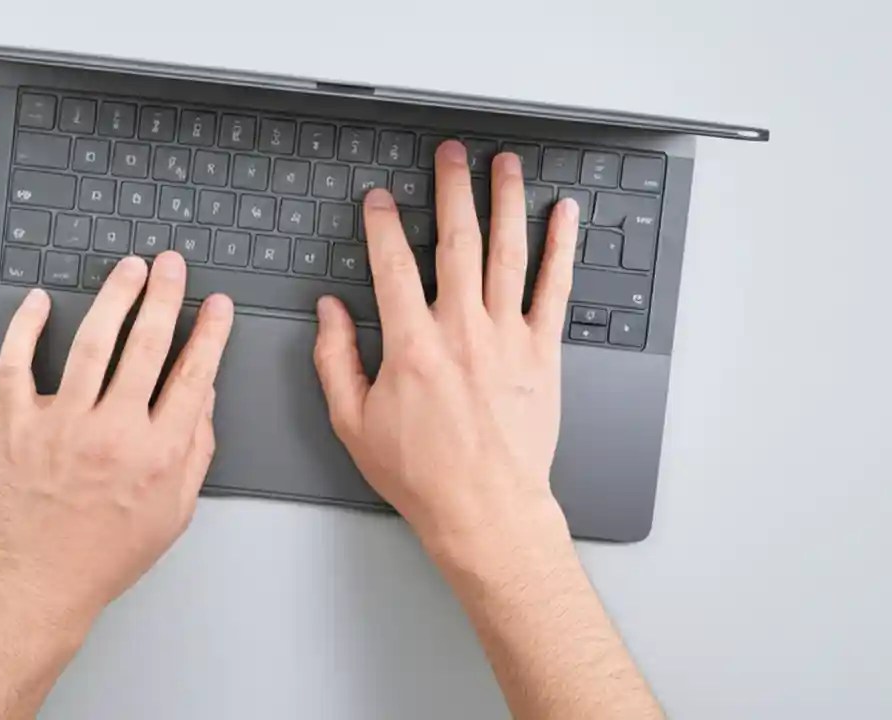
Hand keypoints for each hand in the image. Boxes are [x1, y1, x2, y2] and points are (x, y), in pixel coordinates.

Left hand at [0, 251, 233, 622]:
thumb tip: (204, 400)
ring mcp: (62, 425)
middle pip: (146, 345)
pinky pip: (17, 364)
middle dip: (164, 295)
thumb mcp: (174, 512)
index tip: (216, 306)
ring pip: (92, 343)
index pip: (193, 375)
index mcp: (158, 454)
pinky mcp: (16, 426)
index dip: (210, 333)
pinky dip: (26, 327)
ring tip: (128, 269)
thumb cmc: (105, 555)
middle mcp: (113, 432)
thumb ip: (195, 452)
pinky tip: (41, 302)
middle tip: (171, 265)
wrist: (38, 584)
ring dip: (114, 297)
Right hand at [313, 144, 578, 552]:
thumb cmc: (423, 474)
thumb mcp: (353, 423)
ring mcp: (507, 337)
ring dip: (504, 201)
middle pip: (456, 241)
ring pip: (507, 252)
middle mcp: (461, 330)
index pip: (392, 264)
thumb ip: (335, 360)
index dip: (383, 225)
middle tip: (449, 155)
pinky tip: (563, 216)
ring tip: (502, 165)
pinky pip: (554, 288)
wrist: (485, 510)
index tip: (380, 200)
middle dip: (451, 189)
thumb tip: (328, 313)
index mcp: (412, 345)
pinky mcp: (542, 352)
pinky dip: (560, 248)